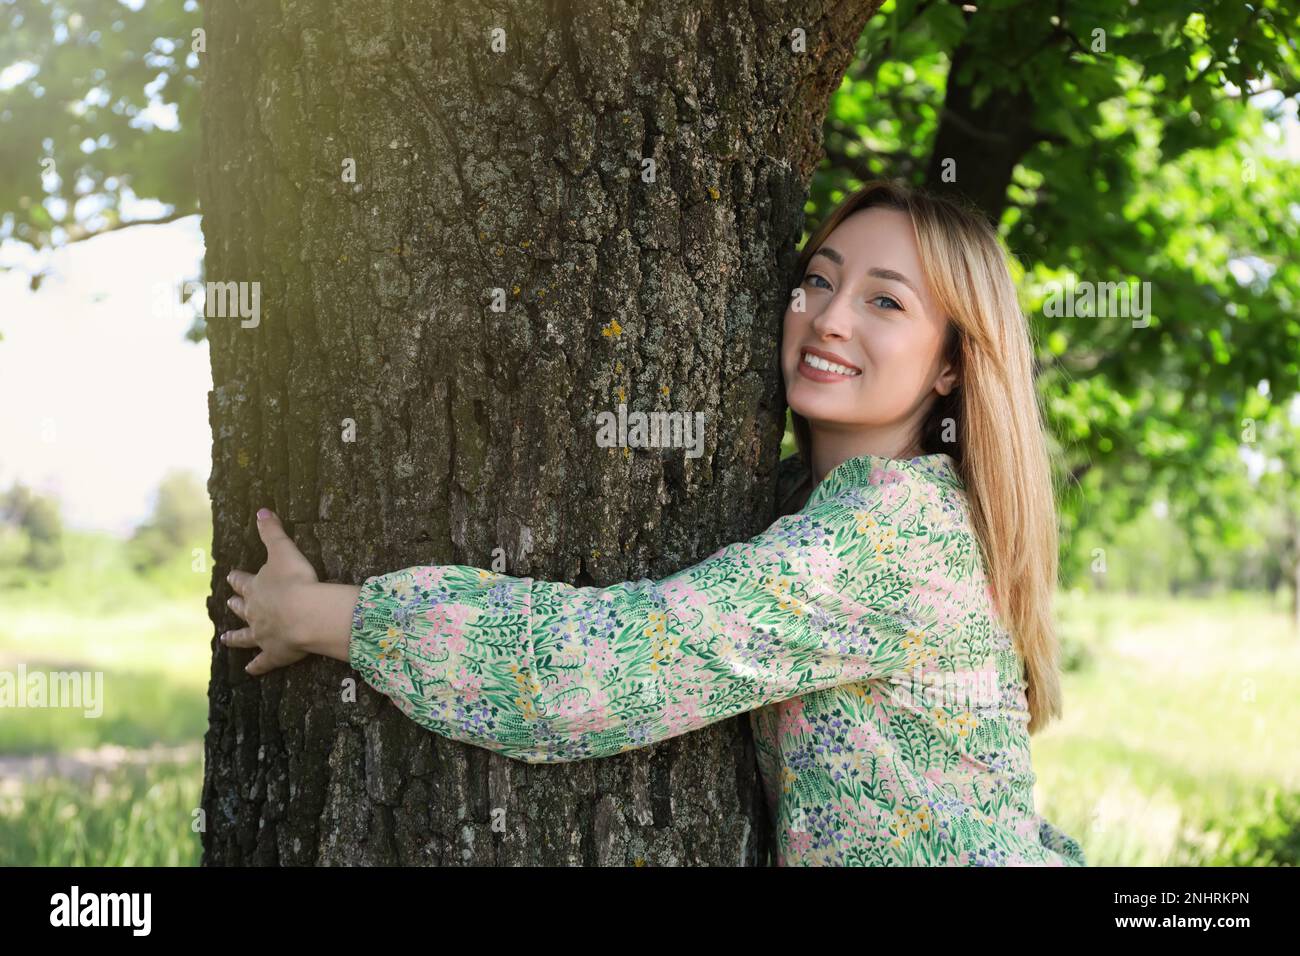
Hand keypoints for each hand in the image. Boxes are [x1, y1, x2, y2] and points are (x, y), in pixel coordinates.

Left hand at [223, 508, 318, 675]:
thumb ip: (272, 531)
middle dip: (235, 605)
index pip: (243, 581)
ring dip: (235, 638)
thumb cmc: (296, 581)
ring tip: (225, 639)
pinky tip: (249, 671)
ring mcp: (262, 634)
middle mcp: (254, 612)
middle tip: (228, 603)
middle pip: (241, 608)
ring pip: (245, 637)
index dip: (237, 578)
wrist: (305, 614)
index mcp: (256, 588)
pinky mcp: (273, 653)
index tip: (230, 576)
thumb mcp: (284, 550)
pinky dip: (256, 667)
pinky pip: (262, 662)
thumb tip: (261, 510)